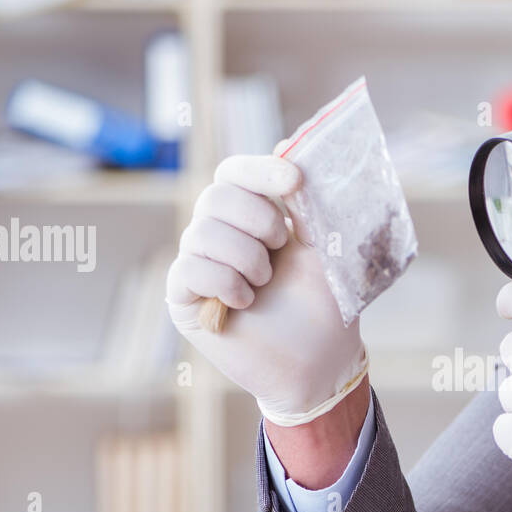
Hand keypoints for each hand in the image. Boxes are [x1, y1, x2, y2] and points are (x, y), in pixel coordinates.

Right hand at [166, 150, 367, 425]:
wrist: (321, 363)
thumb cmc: (327, 308)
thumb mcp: (325, 249)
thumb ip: (308, 205)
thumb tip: (292, 148)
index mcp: (252, 217)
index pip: (236, 174)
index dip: (259, 170)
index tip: (294, 181)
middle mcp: (219, 235)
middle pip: (215, 196)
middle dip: (257, 218)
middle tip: (280, 247)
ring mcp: (198, 265)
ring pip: (202, 232)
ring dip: (245, 257)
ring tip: (265, 283)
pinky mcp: (184, 299)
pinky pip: (189, 268)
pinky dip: (223, 281)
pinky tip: (244, 302)